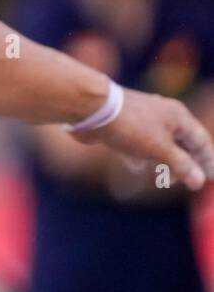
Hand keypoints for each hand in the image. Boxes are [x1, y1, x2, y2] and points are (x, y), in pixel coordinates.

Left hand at [70, 87, 213, 190]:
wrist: (90, 109)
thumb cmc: (130, 126)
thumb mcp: (160, 149)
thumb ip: (182, 165)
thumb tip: (200, 181)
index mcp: (178, 116)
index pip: (201, 140)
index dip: (207, 160)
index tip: (211, 178)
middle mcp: (162, 116)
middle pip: (181, 143)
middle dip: (185, 163)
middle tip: (185, 182)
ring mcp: (141, 121)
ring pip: (158, 144)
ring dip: (162, 161)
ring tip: (164, 179)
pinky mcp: (123, 127)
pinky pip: (137, 145)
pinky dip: (140, 156)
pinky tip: (135, 166)